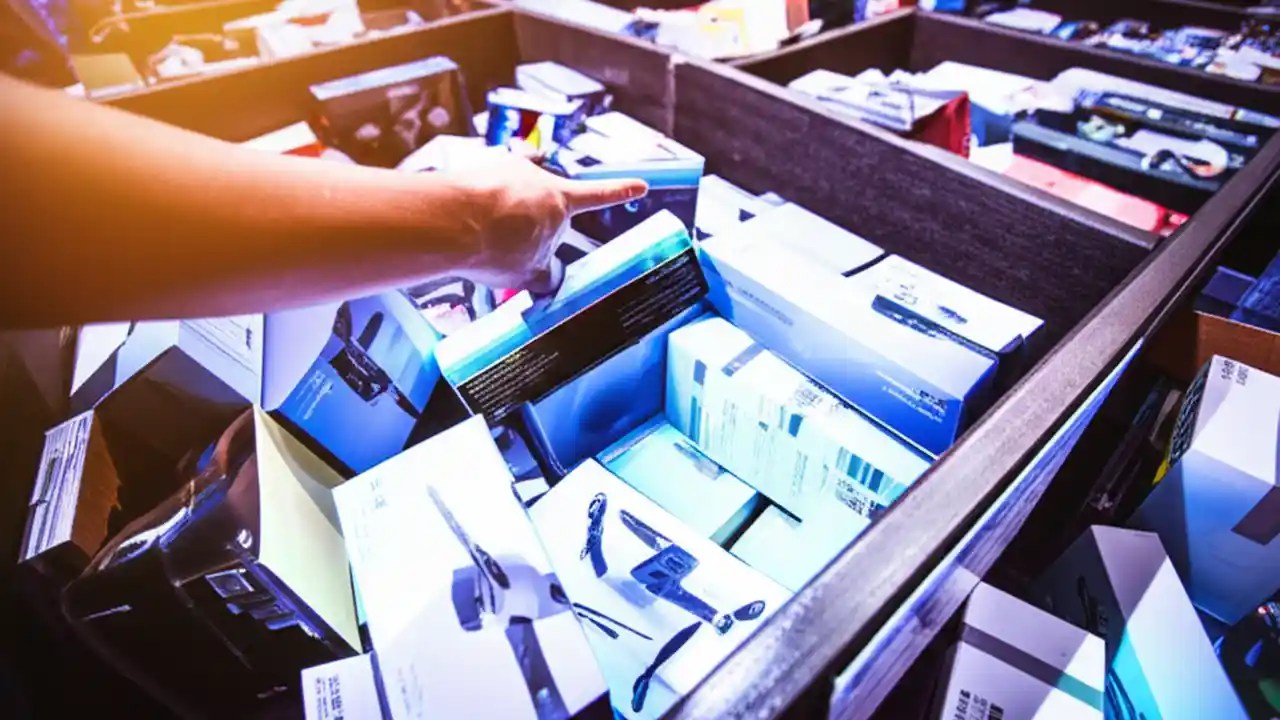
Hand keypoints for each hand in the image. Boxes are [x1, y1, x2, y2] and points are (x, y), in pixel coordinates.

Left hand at [445, 153, 647, 290]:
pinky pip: (480, 192)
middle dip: (531, 227)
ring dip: (502, 217)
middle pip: (543, 204)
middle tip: (511, 254)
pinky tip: (464, 228)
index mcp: (559, 201)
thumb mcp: (528, 274)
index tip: (639, 184)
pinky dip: (476, 208)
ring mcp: (502, 169)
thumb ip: (544, 275)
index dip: (620, 192)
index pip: (598, 196)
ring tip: (483, 243)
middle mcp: (534, 177)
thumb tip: (549, 281)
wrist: (446, 223)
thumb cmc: (490, 244)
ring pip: (510, 197)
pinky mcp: (471, 170)